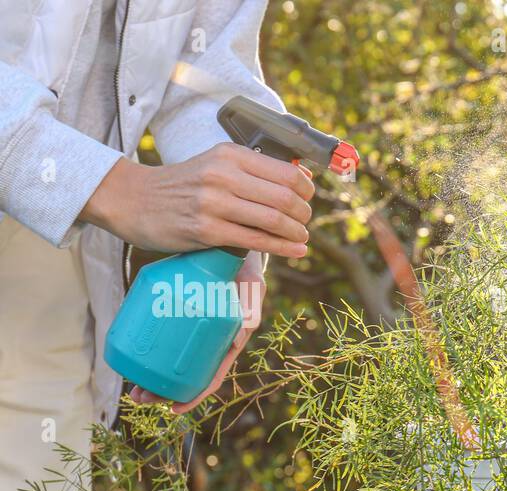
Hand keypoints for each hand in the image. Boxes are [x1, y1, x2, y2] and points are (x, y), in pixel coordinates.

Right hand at [81, 145, 312, 257]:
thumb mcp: (214, 164)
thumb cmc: (181, 185)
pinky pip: (256, 240)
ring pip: (274, 220)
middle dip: (304, 214)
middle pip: (285, 198)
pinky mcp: (207, 231)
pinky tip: (295, 251)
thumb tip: (299, 181)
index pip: (286, 173)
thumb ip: (250, 171)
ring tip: (301, 238)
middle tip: (304, 223)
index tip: (307, 200)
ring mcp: (214, 204)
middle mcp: (222, 176)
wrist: (132, 199)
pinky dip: (282, 247)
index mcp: (229, 155)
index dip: (306, 190)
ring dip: (296, 233)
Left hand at [129, 254, 266, 413]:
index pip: (212, 377)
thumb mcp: (250, 285)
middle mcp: (210, 341)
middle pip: (186, 376)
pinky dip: (148, 354)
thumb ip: (250, 307)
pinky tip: (132, 359)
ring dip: (152, 379)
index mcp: (229, 342)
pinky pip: (161, 341)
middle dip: (163, 392)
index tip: (173, 408)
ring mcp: (191, 330)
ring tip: (131, 388)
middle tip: (139, 397)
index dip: (194, 396)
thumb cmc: (242, 267)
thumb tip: (238, 339)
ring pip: (171, 362)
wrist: (224, 247)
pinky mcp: (175, 317)